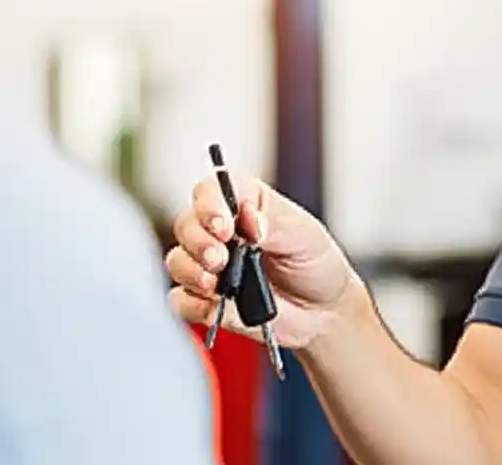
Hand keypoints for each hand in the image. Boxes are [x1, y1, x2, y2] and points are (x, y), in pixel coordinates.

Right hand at [165, 174, 359, 349]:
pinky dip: (194, 304)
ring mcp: (210, 267)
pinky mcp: (205, 300)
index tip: (224, 226)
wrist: (323, 311)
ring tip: (218, 285)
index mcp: (245, 205)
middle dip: (198, 242)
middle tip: (220, 259)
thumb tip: (249, 219)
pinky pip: (181, 301)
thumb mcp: (305, 234)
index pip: (211, 191)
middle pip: (186, 225)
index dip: (209, 205)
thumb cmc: (316, 264)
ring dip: (192, 272)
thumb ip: (275, 221)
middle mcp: (222, 233)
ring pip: (177, 261)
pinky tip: (218, 306)